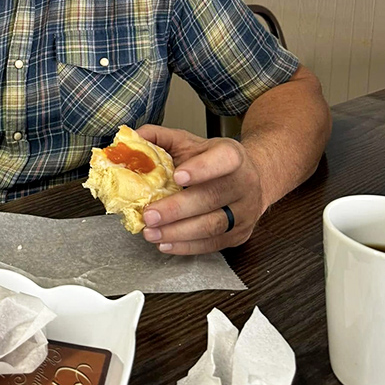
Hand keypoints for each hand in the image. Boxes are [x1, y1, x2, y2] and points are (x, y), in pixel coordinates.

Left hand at [137, 125, 264, 254]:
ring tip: (151, 232)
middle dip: (177, 209)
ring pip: (212, 225)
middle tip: (149, 215)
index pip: (223, 160)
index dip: (201, 168)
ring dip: (178, 232)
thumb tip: (132, 138)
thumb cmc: (213, 161)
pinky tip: (166, 243)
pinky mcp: (239, 234)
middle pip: (212, 197)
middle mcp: (244, 183)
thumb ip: (161, 138)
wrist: (251, 180)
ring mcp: (244, 212)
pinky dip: (186, 246)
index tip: (176, 175)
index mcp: (232, 156)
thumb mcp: (190, 143)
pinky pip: (213, 244)